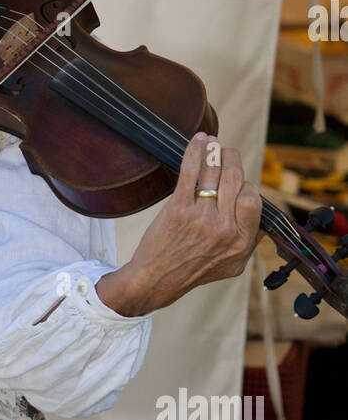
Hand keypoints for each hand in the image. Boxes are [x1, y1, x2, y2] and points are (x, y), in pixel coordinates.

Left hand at [95, 133, 261, 315]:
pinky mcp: (178, 209)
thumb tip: (262, 217)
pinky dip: (196, 150)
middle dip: (232, 158)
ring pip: (214, 172)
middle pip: (235, 179)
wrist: (157, 279)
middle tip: (226, 151)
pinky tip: (199, 139)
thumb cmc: (194, 270)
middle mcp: (224, 230)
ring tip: (212, 142)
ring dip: (215, 151)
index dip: (245, 185)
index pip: (253, 199)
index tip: (236, 180)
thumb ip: (250, 241)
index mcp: (241, 242)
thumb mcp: (232, 265)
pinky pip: (191, 171)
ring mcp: (201, 218)